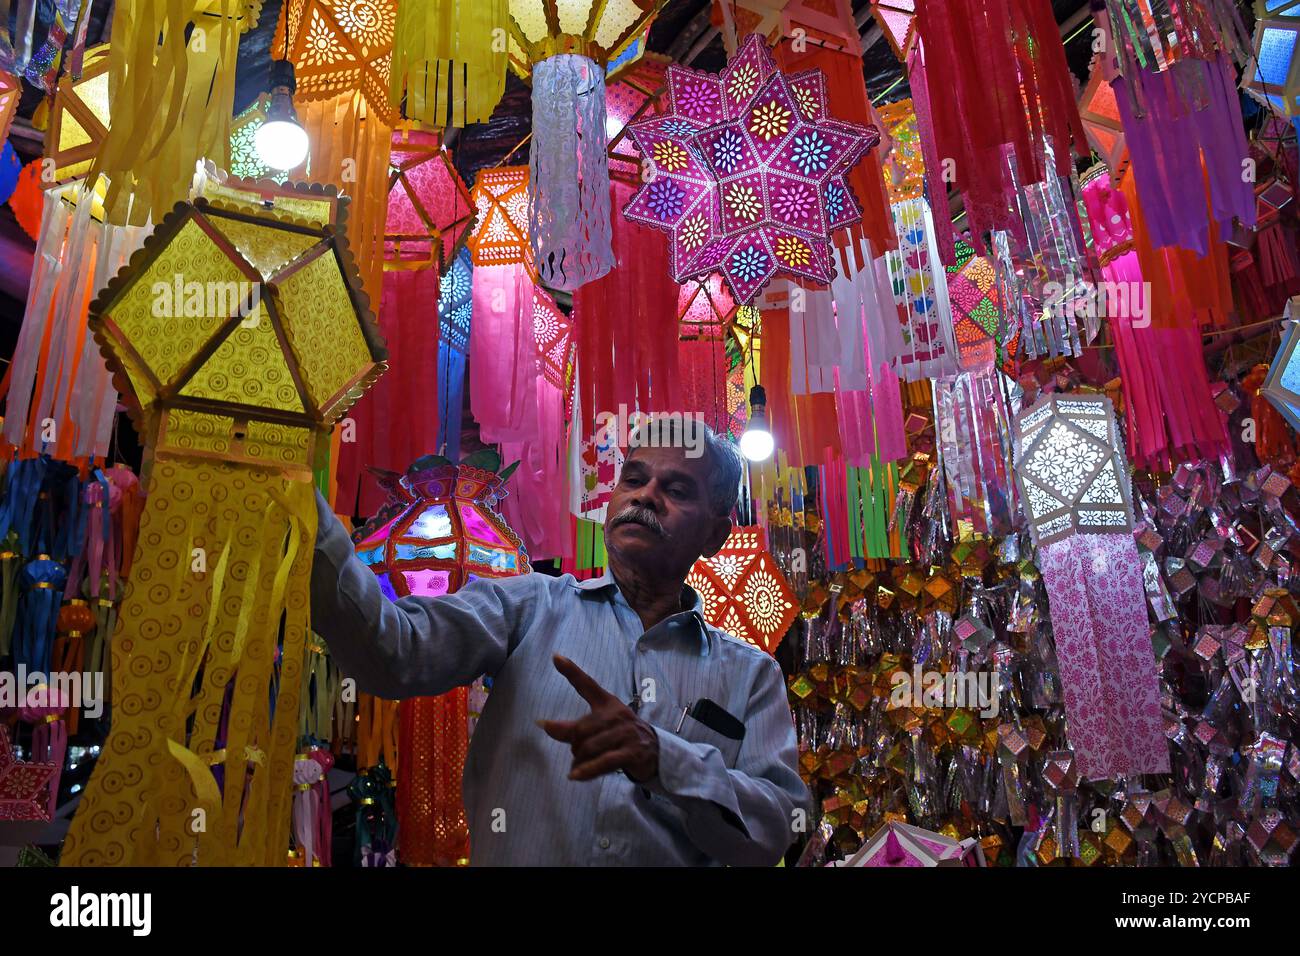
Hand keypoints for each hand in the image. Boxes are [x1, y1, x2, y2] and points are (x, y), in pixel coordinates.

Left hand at [537, 655, 659, 782]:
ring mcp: (625, 734)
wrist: (656, 751)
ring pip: (588, 748)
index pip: (588, 685)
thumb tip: (543, 725)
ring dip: (579, 761)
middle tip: (578, 753)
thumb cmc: (621, 734)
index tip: (556, 657)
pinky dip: (586, 771)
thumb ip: (571, 726)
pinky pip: (602, 762)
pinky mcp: (630, 753)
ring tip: (579, 767)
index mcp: (607, 703)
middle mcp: (616, 715)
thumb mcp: (599, 726)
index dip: (572, 672)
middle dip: (574, 746)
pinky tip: (575, 776)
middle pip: (580, 730)